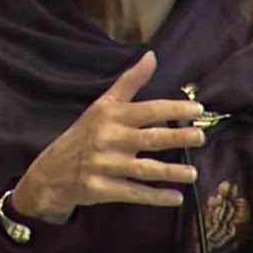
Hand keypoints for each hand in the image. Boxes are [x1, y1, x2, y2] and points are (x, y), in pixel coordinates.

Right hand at [11, 51, 205, 223]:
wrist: (50, 172)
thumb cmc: (84, 134)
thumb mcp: (102, 104)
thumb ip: (130, 81)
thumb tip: (152, 55)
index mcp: (111, 116)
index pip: (148, 110)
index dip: (174, 109)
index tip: (197, 110)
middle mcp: (108, 139)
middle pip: (150, 138)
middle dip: (178, 138)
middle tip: (201, 137)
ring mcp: (105, 165)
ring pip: (144, 169)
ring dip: (171, 172)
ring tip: (194, 174)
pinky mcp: (101, 189)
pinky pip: (134, 193)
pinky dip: (155, 197)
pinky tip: (176, 197)